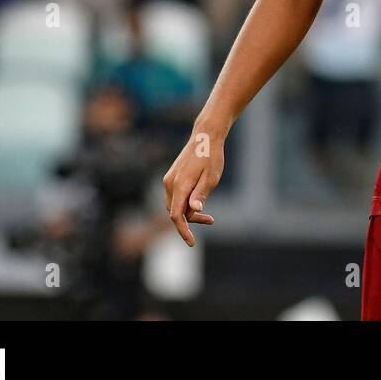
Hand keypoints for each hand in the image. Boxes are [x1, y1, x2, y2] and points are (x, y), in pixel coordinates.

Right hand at [162, 130, 222, 245]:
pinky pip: (176, 197)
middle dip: (190, 221)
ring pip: (175, 205)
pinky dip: (186, 204)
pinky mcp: (172, 177)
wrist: (205, 136)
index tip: (192, 243)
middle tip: (210, 219)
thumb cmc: (211, 156)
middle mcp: (170, 184)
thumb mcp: (211, 177)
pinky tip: (199, 201)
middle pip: (175, 212)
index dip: (183, 231)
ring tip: (208, 214)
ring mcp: (169, 180)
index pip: (176, 215)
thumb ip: (201, 194)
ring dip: (188, 213)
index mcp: (179, 185)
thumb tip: (193, 210)